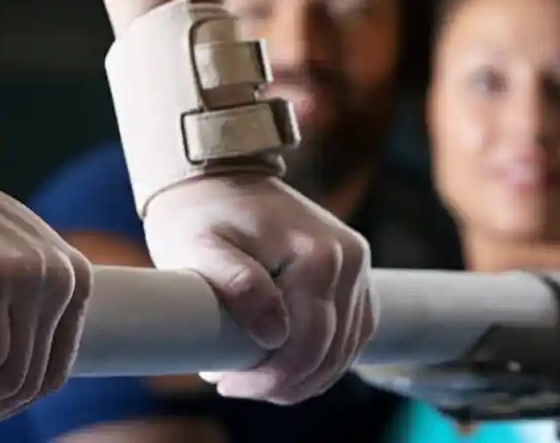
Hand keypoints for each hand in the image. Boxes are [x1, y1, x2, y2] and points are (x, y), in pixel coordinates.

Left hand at [142, 174, 376, 404]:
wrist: (219, 175)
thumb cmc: (202, 215)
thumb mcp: (201, 248)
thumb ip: (235, 284)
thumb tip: (275, 333)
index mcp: (319, 256)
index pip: (308, 346)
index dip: (271, 379)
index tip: (225, 383)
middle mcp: (350, 259)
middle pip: (332, 353)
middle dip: (286, 383)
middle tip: (235, 384)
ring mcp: (357, 264)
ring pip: (347, 348)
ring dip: (306, 375)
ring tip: (256, 376)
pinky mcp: (355, 270)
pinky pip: (352, 330)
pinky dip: (325, 356)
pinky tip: (287, 364)